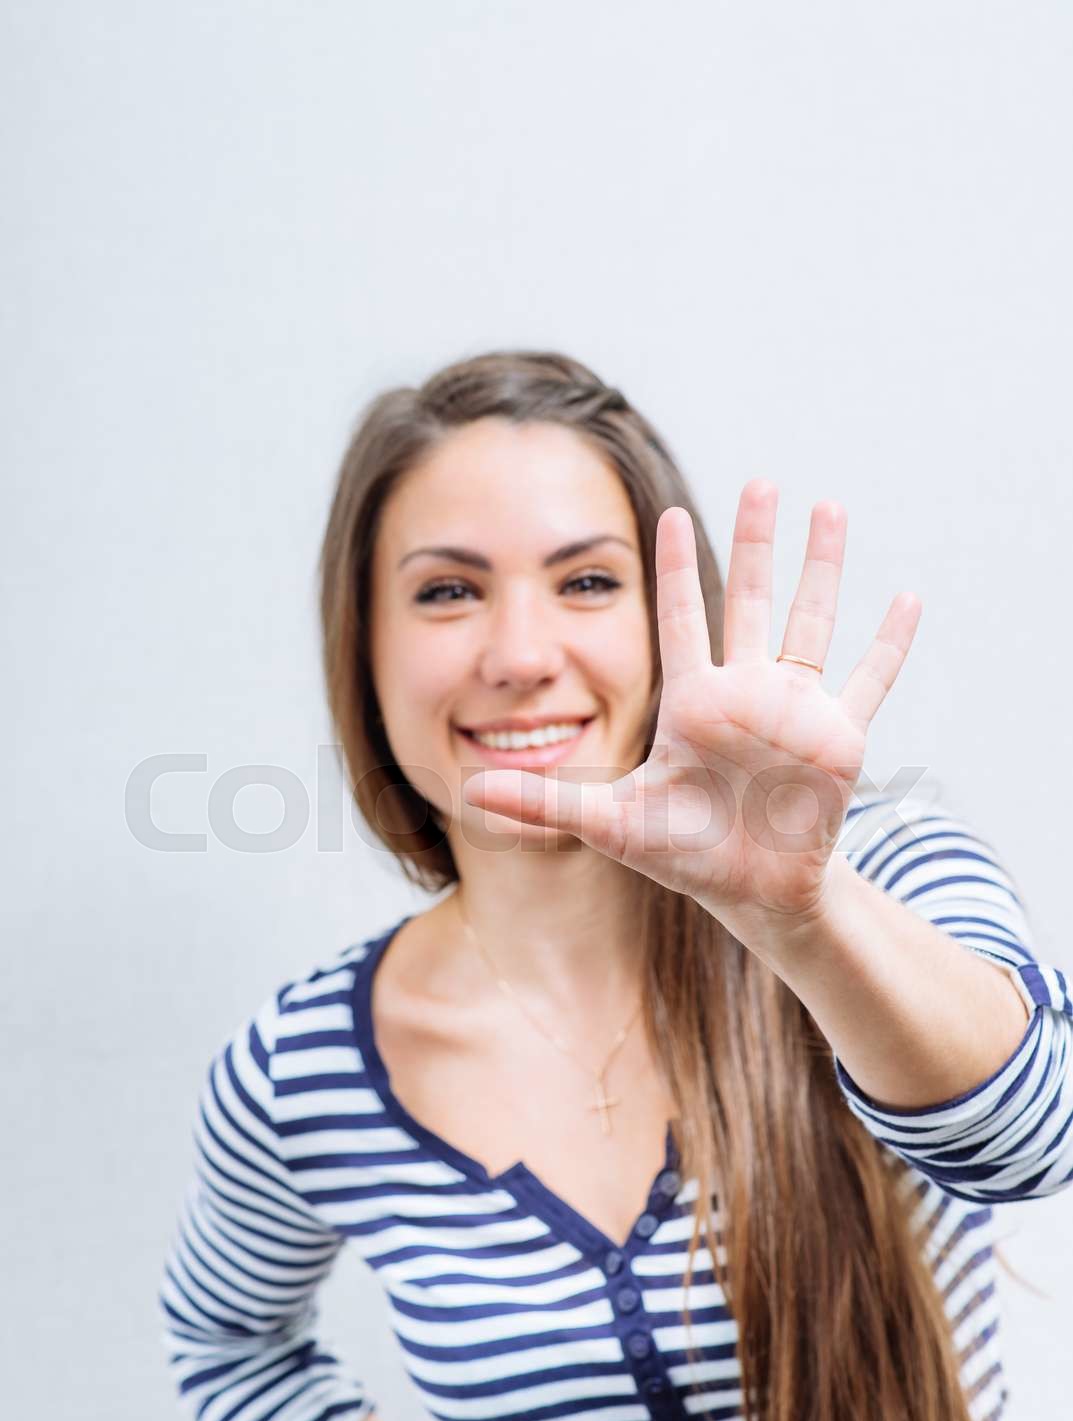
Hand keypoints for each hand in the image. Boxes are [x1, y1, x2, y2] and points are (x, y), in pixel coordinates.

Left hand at [461, 480, 921, 935]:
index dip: (672, 568)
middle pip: (749, 600)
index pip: (679, 617)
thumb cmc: (682, 853)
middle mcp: (745, 692)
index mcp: (692, 701)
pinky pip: (869, 681)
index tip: (667, 511)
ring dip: (822, 569)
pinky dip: (889, 644)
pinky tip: (907, 598)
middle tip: (762, 480)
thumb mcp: (610, 822)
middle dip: (756, 542)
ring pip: (810, 622)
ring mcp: (793, 710)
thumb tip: (467, 792)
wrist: (749, 891)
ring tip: (829, 508)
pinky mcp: (837, 738)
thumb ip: (544, 800)